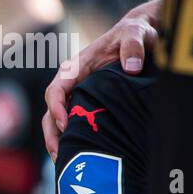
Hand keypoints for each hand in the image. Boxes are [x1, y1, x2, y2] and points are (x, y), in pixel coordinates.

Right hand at [42, 0, 159, 158]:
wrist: (141, 35)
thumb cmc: (136, 33)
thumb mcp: (137, 33)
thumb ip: (134, 46)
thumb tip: (131, 68)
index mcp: (76, 67)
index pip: (56, 89)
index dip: (57, 108)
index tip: (66, 124)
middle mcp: (71, 83)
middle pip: (50, 110)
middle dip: (51, 132)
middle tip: (58, 153)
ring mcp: (77, 94)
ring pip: (57, 119)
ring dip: (57, 140)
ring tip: (61, 160)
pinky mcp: (86, 103)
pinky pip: (72, 122)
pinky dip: (70, 138)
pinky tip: (76, 153)